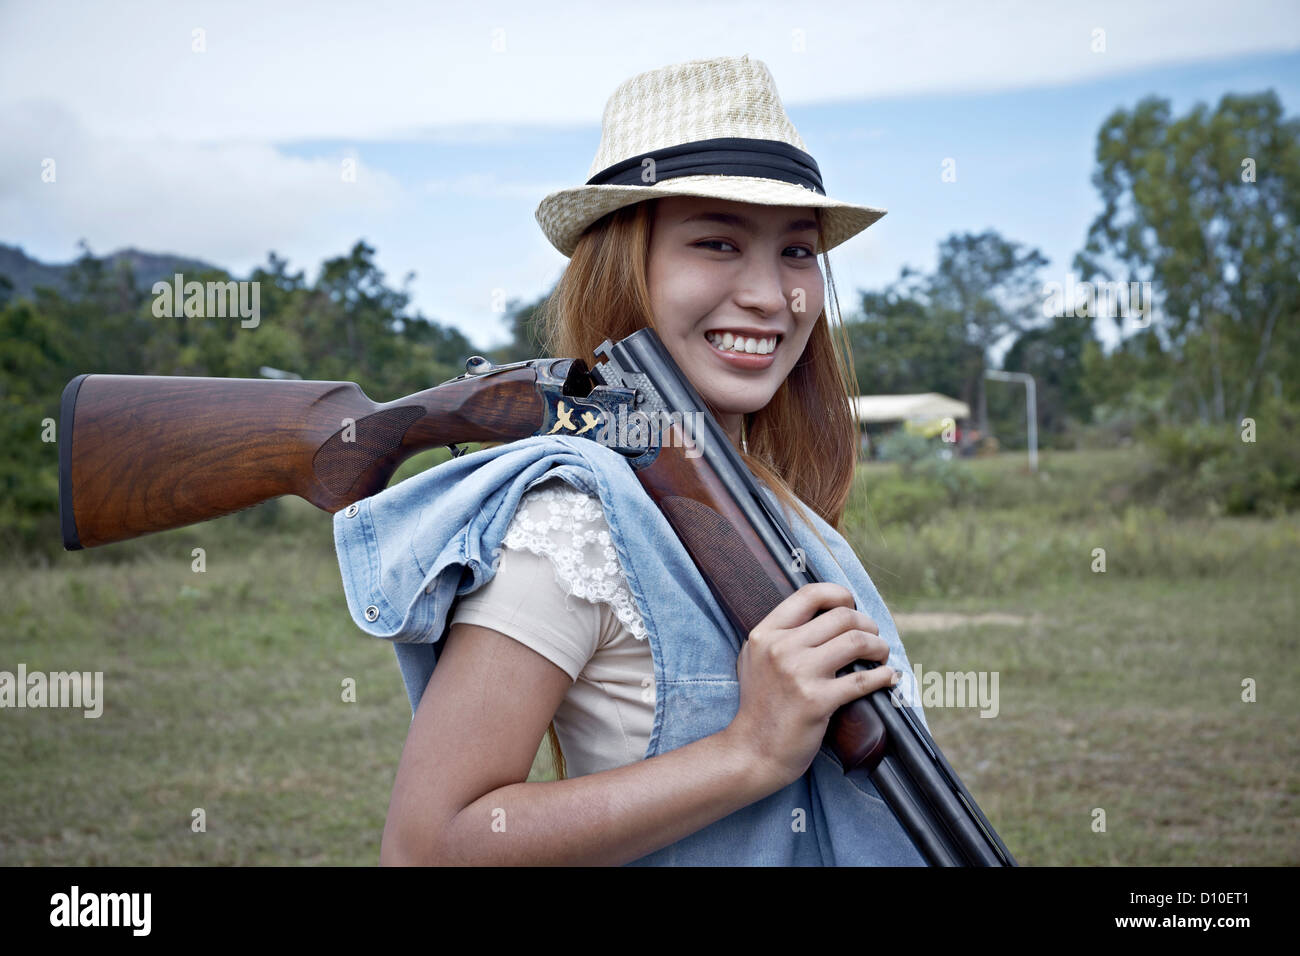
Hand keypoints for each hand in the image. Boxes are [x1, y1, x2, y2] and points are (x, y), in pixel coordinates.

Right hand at [723, 582, 896, 789]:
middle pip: (842, 616)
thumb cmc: (760, 705)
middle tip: (873, 638)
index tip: (852, 607)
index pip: (810, 594)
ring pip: (857, 641)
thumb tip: (823, 614)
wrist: (752, 751)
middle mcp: (780, 648)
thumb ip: (781, 635)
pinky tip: (888, 678)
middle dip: (868, 624)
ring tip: (881, 656)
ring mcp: (798, 674)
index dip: (840, 595)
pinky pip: (862, 680)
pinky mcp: (817, 701)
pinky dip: (883, 676)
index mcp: (765, 633)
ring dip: (878, 646)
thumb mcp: (756, 659)